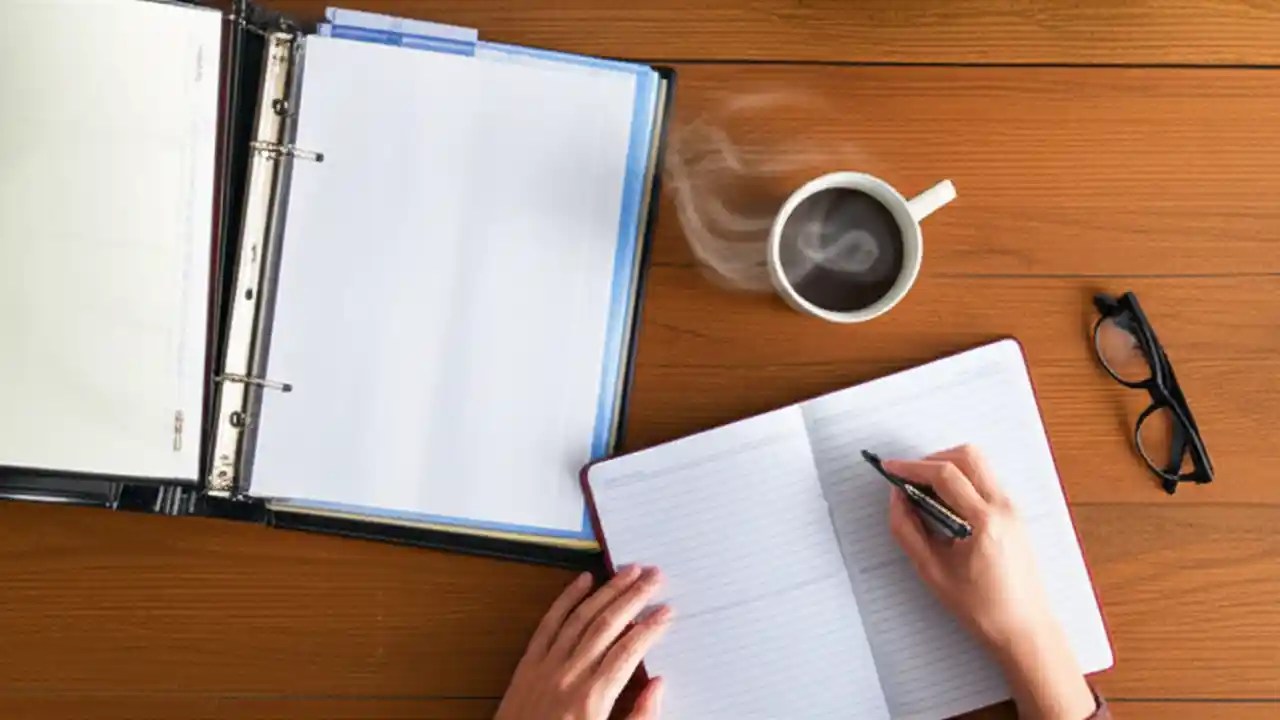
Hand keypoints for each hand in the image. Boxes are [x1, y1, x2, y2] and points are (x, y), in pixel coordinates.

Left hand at [495, 566, 671, 719]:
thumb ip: (638, 719)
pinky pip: (548, 624)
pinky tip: (583, 580)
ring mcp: (545, 666)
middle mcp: (569, 676)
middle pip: (607, 625)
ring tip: (628, 571)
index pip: (628, 652)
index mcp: (591, 700)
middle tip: (655, 576)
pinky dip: (566, 599)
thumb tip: (657, 685)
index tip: (667, 611)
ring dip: (606, 591)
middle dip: (633, 597)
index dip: (650, 628)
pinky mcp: (527, 665)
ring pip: (580, 617)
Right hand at [886, 445, 1095, 719]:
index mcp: (984, 521)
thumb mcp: (931, 571)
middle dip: (933, 460)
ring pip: (979, 465)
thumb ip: (907, 530)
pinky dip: (963, 482)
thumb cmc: (982, 608)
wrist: (1024, 628)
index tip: (891, 468)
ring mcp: (1013, 509)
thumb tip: (897, 498)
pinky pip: (986, 482)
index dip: (912, 467)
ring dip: (949, 469)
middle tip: (910, 479)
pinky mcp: (1015, 516)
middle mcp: (1003, 508)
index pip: (945, 475)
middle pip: (967, 456)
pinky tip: (946, 508)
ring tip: (926, 494)